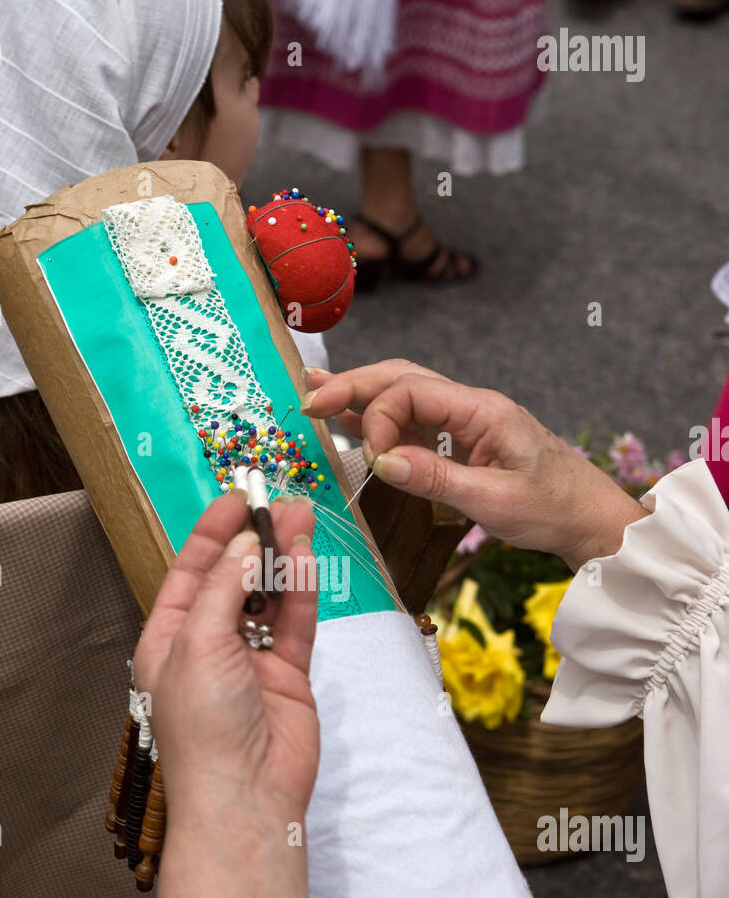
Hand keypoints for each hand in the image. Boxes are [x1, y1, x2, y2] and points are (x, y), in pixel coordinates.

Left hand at [133, 489, 318, 897]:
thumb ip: (225, 588)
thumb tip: (246, 545)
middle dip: (253, 540)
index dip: (210, 534)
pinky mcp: (288, 675)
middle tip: (276, 501)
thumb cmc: (204, 725)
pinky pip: (295, 622)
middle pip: (232, 579)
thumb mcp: (199, 643)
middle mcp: (208, 646)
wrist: (244, 794)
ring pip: (269, 596)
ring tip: (301, 516)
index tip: (235, 498)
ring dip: (283, 557)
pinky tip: (307, 557)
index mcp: (168, 640)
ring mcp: (250, 661)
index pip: (189, 573)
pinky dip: (302, 589)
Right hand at [303, 361, 648, 571]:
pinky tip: (352, 422)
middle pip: (402, 379)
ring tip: (318, 396)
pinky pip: (415, 420)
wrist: (588, 518)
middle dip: (354, 386)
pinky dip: (380, 420)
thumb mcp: (495, 502)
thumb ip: (437, 479)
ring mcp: (466, 421)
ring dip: (361, 396)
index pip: (413, 392)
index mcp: (483, 411)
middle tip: (310, 398)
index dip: (380, 418)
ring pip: (404, 394)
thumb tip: (385, 461)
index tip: (373, 459)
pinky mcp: (462, 440)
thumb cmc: (553, 509)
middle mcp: (471, 406)